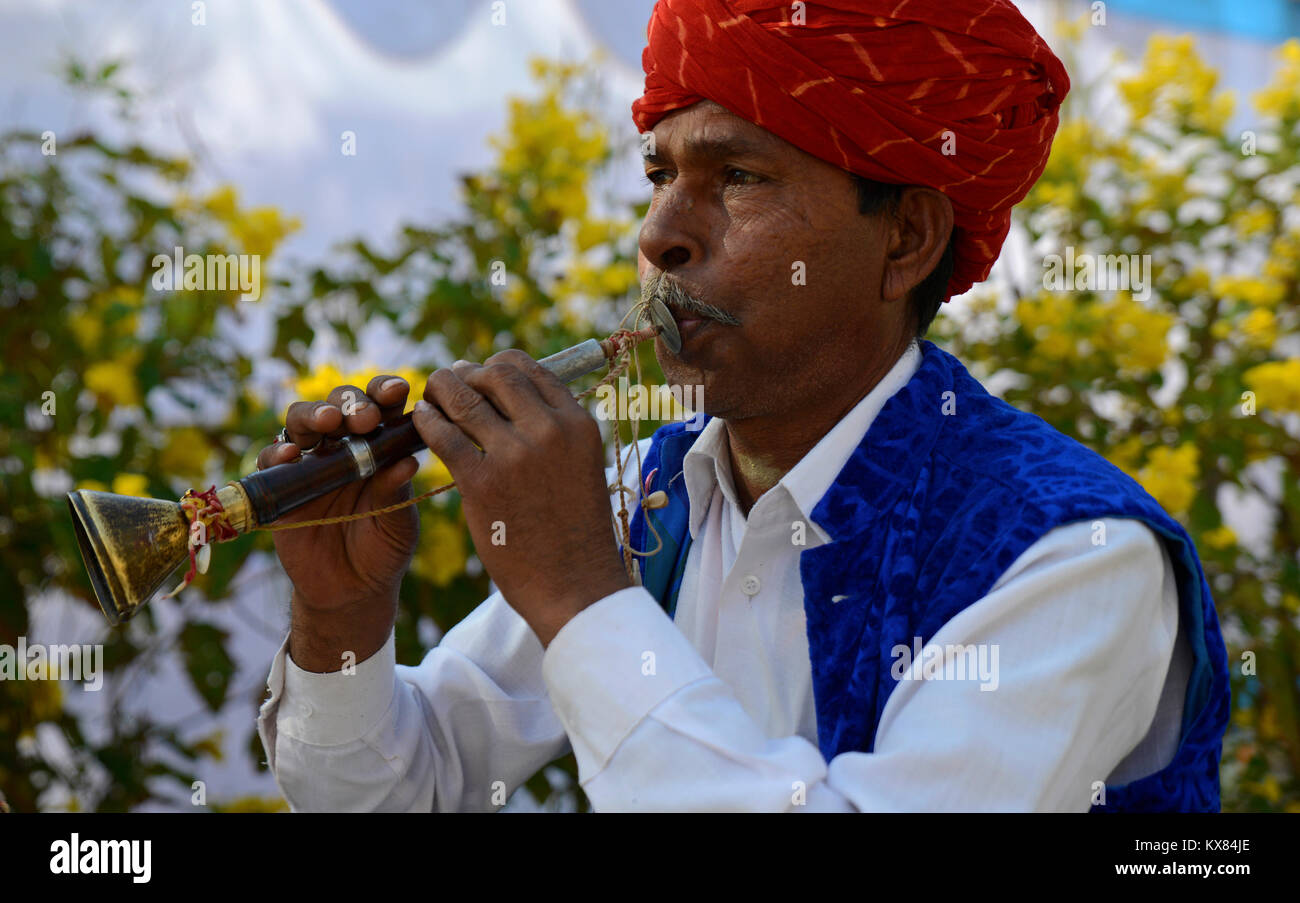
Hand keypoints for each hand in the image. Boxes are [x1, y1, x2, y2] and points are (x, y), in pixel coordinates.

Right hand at [254, 375, 418, 617]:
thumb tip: (408, 463)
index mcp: (379, 446)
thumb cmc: (384, 549)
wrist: (351, 590)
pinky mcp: (280, 485)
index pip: (382, 406)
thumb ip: (396, 492)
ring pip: (301, 421)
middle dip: (351, 403)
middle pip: (340, 405)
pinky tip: (290, 456)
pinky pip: (270, 459)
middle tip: (365, 417)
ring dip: (313, 414)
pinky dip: (277, 452)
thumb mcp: (398, 523)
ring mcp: (309, 462)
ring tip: (328, 422)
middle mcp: (343, 446)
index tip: (397, 391)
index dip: (386, 391)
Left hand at [411, 350, 630, 646]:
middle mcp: (550, 431)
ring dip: (441, 389)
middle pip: (496, 376)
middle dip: (467, 373)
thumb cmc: (577, 531)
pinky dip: (427, 421)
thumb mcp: (582, 467)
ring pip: (465, 398)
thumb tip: (519, 405)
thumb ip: (556, 434)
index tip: (481, 374)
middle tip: (449, 382)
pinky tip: (420, 422)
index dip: (498, 366)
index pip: (532, 370)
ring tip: (429, 395)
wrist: (575, 584)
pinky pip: (444, 436)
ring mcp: (515, 455)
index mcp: (578, 424)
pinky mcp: (482, 483)